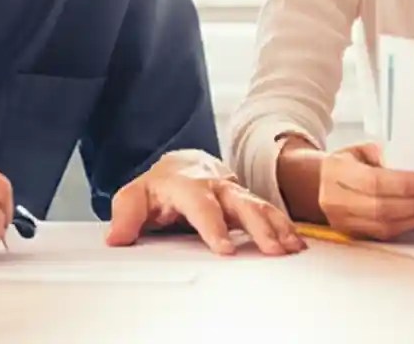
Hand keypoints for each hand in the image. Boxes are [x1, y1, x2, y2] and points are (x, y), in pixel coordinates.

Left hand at [106, 150, 304, 255]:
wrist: (182, 164)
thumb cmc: (160, 186)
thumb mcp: (134, 196)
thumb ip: (125, 216)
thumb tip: (116, 238)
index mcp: (187, 184)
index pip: (202, 205)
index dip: (213, 227)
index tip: (225, 249)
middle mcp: (216, 185)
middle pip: (240, 203)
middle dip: (258, 226)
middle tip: (272, 249)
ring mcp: (234, 192)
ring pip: (260, 206)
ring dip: (278, 226)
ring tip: (291, 247)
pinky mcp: (246, 201)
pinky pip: (268, 211)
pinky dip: (285, 226)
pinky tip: (297, 242)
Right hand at [318, 142, 413, 240]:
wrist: (319, 184)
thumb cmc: (345, 164)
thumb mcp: (361, 150)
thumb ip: (385, 155)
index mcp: (337, 173)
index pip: (376, 183)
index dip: (408, 186)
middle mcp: (337, 201)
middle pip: (384, 209)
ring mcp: (344, 222)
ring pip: (388, 226)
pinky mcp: (354, 235)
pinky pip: (387, 234)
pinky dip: (411, 224)